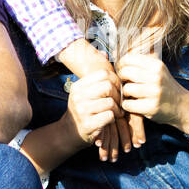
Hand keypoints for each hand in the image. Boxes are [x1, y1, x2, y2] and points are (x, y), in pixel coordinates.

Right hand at [58, 40, 131, 159]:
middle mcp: (78, 96)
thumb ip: (95, 78)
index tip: (118, 90)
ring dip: (117, 108)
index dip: (116, 80)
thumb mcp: (84, 92)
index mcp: (78, 86)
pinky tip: (111, 120)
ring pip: (110, 102)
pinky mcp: (88, 124)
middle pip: (108, 86)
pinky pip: (109, 116)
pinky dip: (114, 118)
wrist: (68, 133)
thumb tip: (105, 55)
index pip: (103, 74)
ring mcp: (82, 111)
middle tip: (119, 102)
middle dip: (118, 95)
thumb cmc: (82, 110)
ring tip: (117, 112)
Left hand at [117, 53, 188, 129]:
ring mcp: (154, 92)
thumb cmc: (166, 87)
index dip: (121, 64)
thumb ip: (141, 64)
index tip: (121, 69)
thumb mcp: (158, 71)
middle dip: (121, 78)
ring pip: (126, 89)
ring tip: (131, 94)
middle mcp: (156, 77)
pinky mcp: (151, 107)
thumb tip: (117, 59)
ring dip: (125, 93)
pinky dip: (127, 105)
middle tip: (124, 82)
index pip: (129, 59)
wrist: (183, 106)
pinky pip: (128, 104)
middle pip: (126, 73)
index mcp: (157, 65)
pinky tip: (133, 104)